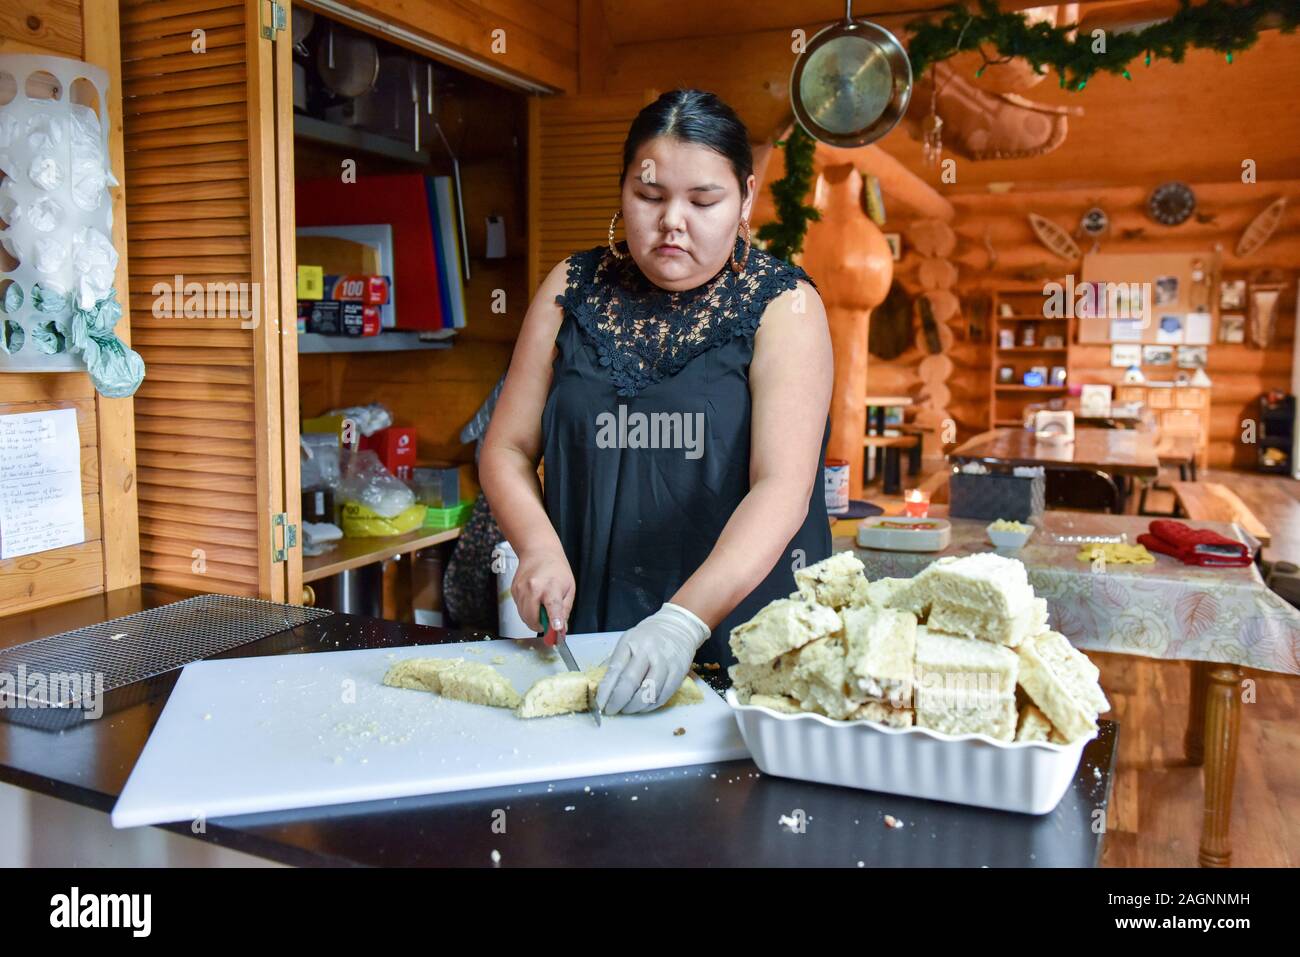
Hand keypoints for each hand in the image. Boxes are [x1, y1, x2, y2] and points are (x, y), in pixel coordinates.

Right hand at [511, 546, 573, 633]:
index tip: (556, 629)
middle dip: (539, 625)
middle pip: (532, 617)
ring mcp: (521, 589)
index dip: (554, 620)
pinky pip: (519, 608)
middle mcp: (534, 587)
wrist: (539, 552)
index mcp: (551, 587)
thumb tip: (561, 628)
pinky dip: (527, 609)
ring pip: (523, 616)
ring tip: (542, 606)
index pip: (553, 606)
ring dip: (533, 618)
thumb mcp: (569, 588)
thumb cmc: (556, 568)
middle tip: (548, 622)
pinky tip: (534, 599)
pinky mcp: (513, 590)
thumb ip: (565, 610)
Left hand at [595, 603, 710, 714]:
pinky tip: (642, 706)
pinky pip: (663, 696)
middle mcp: (649, 652)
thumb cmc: (647, 637)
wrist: (677, 626)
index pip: (615, 670)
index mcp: (632, 642)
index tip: (600, 704)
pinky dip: (650, 706)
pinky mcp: (678, 673)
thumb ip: (614, 662)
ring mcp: (665, 663)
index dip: (606, 690)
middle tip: (611, 710)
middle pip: (631, 682)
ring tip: (627, 709)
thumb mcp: (627, 641)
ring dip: (634, 707)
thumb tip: (599, 686)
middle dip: (618, 701)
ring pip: (648, 693)